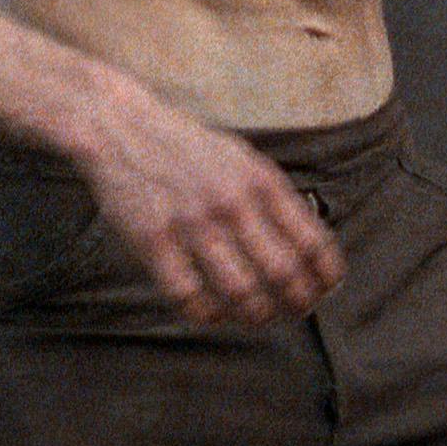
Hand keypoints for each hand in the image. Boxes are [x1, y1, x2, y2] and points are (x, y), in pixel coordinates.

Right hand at [72, 96, 341, 329]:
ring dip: (256, 315)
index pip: (313, 242)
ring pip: (241, 291)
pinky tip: (212, 313)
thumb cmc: (189, 149)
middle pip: (283, 273)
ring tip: (257, 317)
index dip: (326, 276)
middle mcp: (233, 203)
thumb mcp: (245, 160)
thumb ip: (276, 200)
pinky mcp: (152, 240)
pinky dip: (207, 314)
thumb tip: (311, 249)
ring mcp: (192, 223)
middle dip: (298, 303)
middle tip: (294, 311)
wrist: (121, 128)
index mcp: (262, 182)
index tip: (325, 289)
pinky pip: (188, 296)